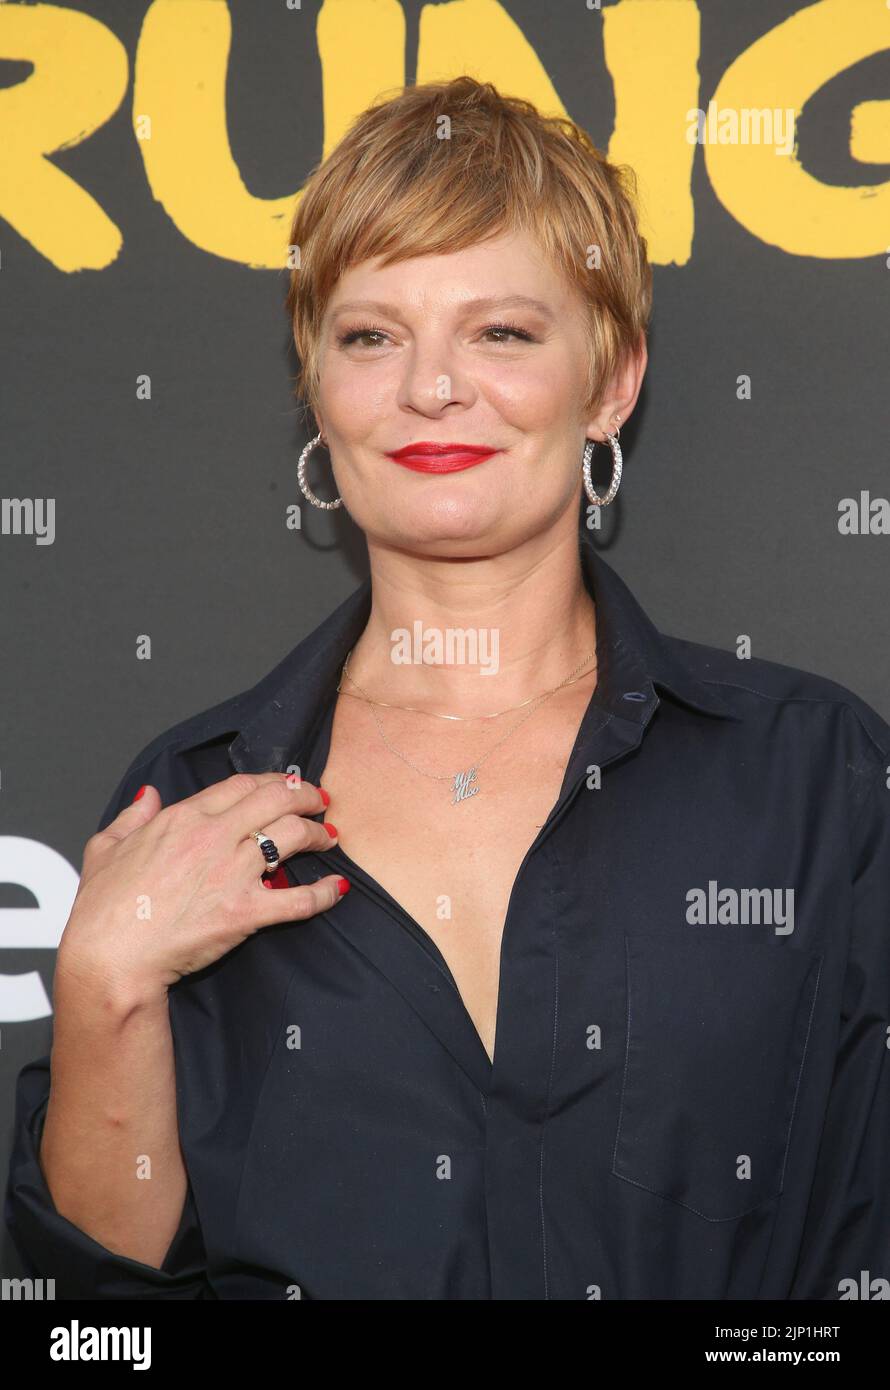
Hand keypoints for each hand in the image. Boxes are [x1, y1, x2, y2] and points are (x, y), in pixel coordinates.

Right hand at [57, 772, 345, 1000]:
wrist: (111, 956)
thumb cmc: (103, 909)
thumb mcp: (105, 849)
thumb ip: (131, 817)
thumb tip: (149, 796)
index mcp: (183, 818)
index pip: (242, 785)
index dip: (272, 782)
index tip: (286, 786)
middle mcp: (214, 838)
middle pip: (277, 800)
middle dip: (306, 796)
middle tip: (320, 801)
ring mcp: (233, 873)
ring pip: (293, 837)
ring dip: (318, 833)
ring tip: (329, 837)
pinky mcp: (246, 912)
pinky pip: (299, 899)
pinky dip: (324, 893)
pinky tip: (336, 889)